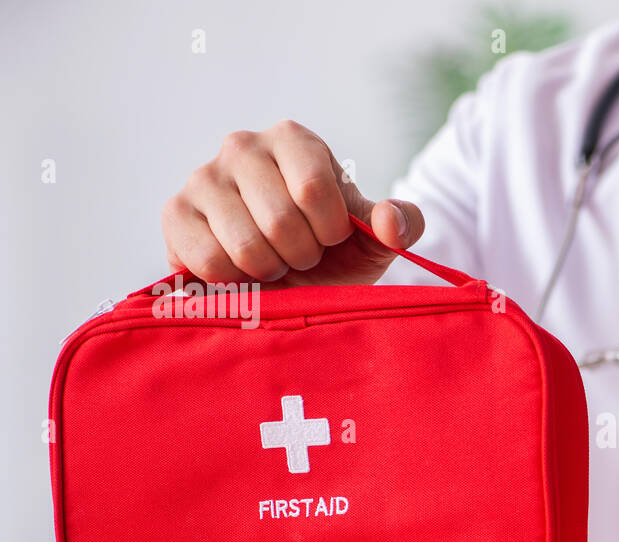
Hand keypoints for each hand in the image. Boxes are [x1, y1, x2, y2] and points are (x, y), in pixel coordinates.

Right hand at [161, 120, 425, 287]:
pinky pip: (207, 261)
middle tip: (301, 254)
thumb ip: (401, 225)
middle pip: (279, 221)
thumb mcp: (375, 238)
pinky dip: (234, 281)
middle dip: (302, 255)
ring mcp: (202, 178)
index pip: (312, 190)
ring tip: (273, 260)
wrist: (290, 276)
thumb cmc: (335, 249)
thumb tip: (392, 223)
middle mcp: (241, 146)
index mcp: (293, 140)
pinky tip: (242, 270)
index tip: (331, 237)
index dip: (329, 231)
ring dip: (270, 271)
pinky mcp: (175, 215)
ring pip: (243, 246)